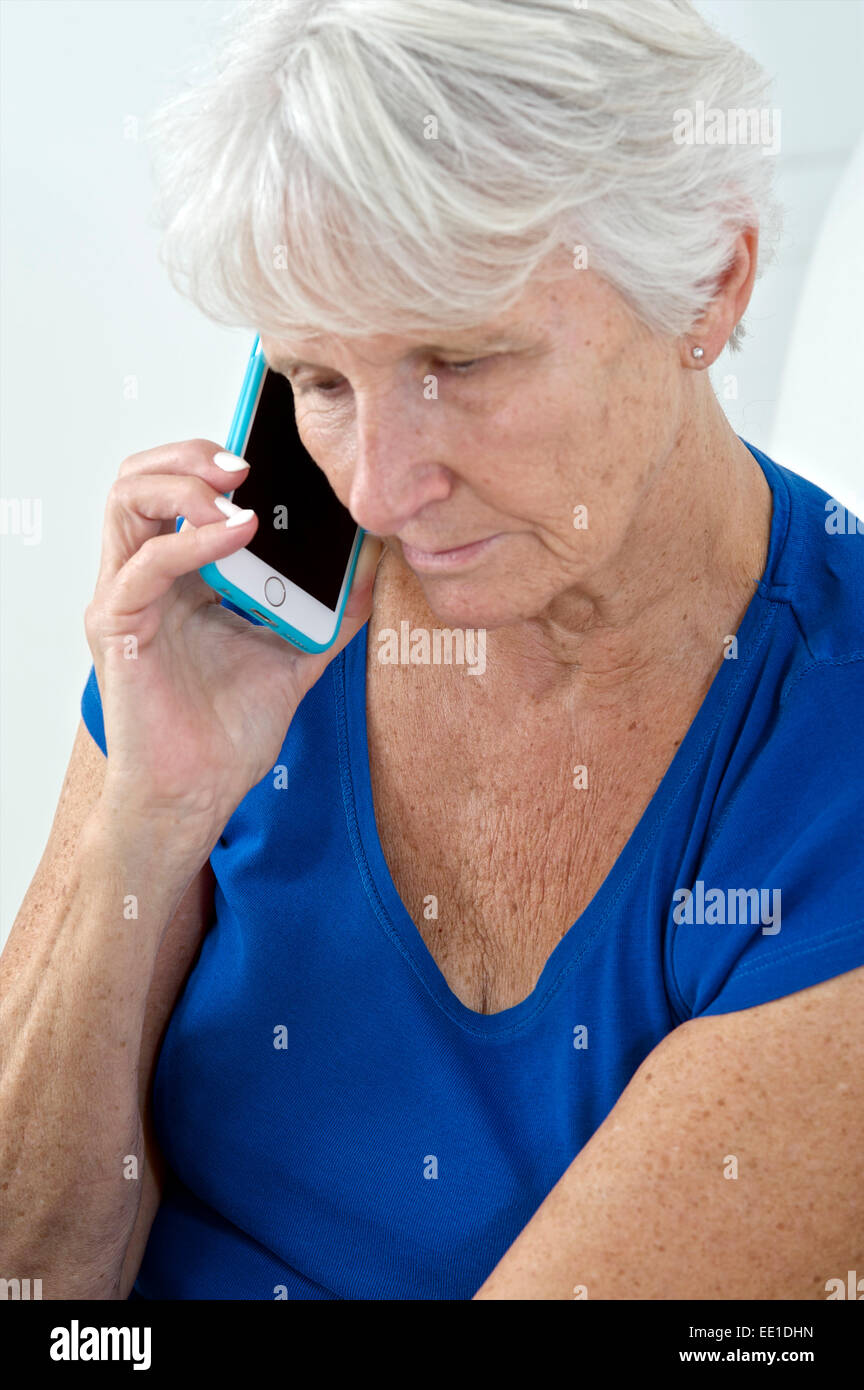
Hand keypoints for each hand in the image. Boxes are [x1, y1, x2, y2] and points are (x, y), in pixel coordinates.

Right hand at [84, 439, 381, 845]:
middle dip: (192, 455)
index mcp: (183, 576)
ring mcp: (127, 598)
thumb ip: (332, 607)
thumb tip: (376, 563)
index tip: (270, 452)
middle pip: (142, 479)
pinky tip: (239, 534)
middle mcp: (146, 577)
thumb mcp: (297, 654)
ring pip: (127, 501)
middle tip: (248, 462)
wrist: (200, 795)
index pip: (180, 488)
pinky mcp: (118, 626)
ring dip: (184, 482)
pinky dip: (191, 540)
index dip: (213, 458)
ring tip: (239, 490)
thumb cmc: (230, 732)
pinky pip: (144, 564)